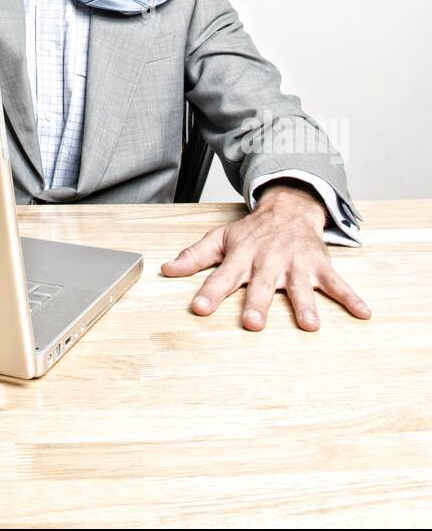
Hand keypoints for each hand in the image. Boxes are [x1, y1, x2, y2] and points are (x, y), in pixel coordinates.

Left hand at [160, 184, 370, 330]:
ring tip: (310, 325)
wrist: (289, 206)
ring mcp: (296, 264)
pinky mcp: (319, 265)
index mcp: (242, 257)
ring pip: (300, 286)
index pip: (221, 276)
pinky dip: (351, 298)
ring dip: (305, 305)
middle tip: (253, 323)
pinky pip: (337, 283)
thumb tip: (166, 271)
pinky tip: (363, 313)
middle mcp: (268, 261)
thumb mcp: (221, 239)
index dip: (209, 292)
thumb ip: (195, 257)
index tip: (198, 307)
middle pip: (261, 285)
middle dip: (257, 304)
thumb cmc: (253, 231)